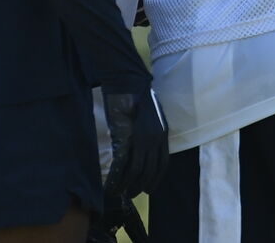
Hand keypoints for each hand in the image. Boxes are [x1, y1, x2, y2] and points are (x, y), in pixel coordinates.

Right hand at [102, 86, 168, 209]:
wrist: (128, 81)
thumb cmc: (137, 95)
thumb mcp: (151, 116)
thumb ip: (151, 132)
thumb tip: (143, 146)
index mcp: (162, 134)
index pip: (162, 164)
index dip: (156, 179)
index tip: (150, 188)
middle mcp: (154, 139)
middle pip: (149, 171)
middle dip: (141, 185)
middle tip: (133, 193)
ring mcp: (140, 140)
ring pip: (136, 171)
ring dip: (128, 185)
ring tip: (121, 192)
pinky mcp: (125, 138)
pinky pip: (122, 164)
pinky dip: (116, 178)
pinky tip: (111, 185)